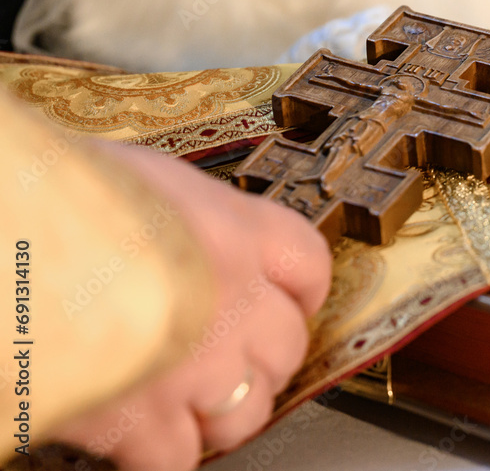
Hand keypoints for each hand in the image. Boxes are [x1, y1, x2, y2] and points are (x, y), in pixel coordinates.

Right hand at [52, 143, 330, 470]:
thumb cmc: (49, 194)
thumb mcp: (140, 180)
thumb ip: (185, 221)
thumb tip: (188, 245)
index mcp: (232, 228)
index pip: (307, 266)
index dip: (299, 293)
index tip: (291, 305)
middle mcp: (230, 296)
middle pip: (285, 347)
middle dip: (260, 360)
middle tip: (228, 362)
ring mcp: (192, 362)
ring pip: (245, 413)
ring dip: (220, 414)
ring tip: (187, 403)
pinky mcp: (138, 417)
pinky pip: (176, 458)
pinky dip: (159, 454)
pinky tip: (135, 436)